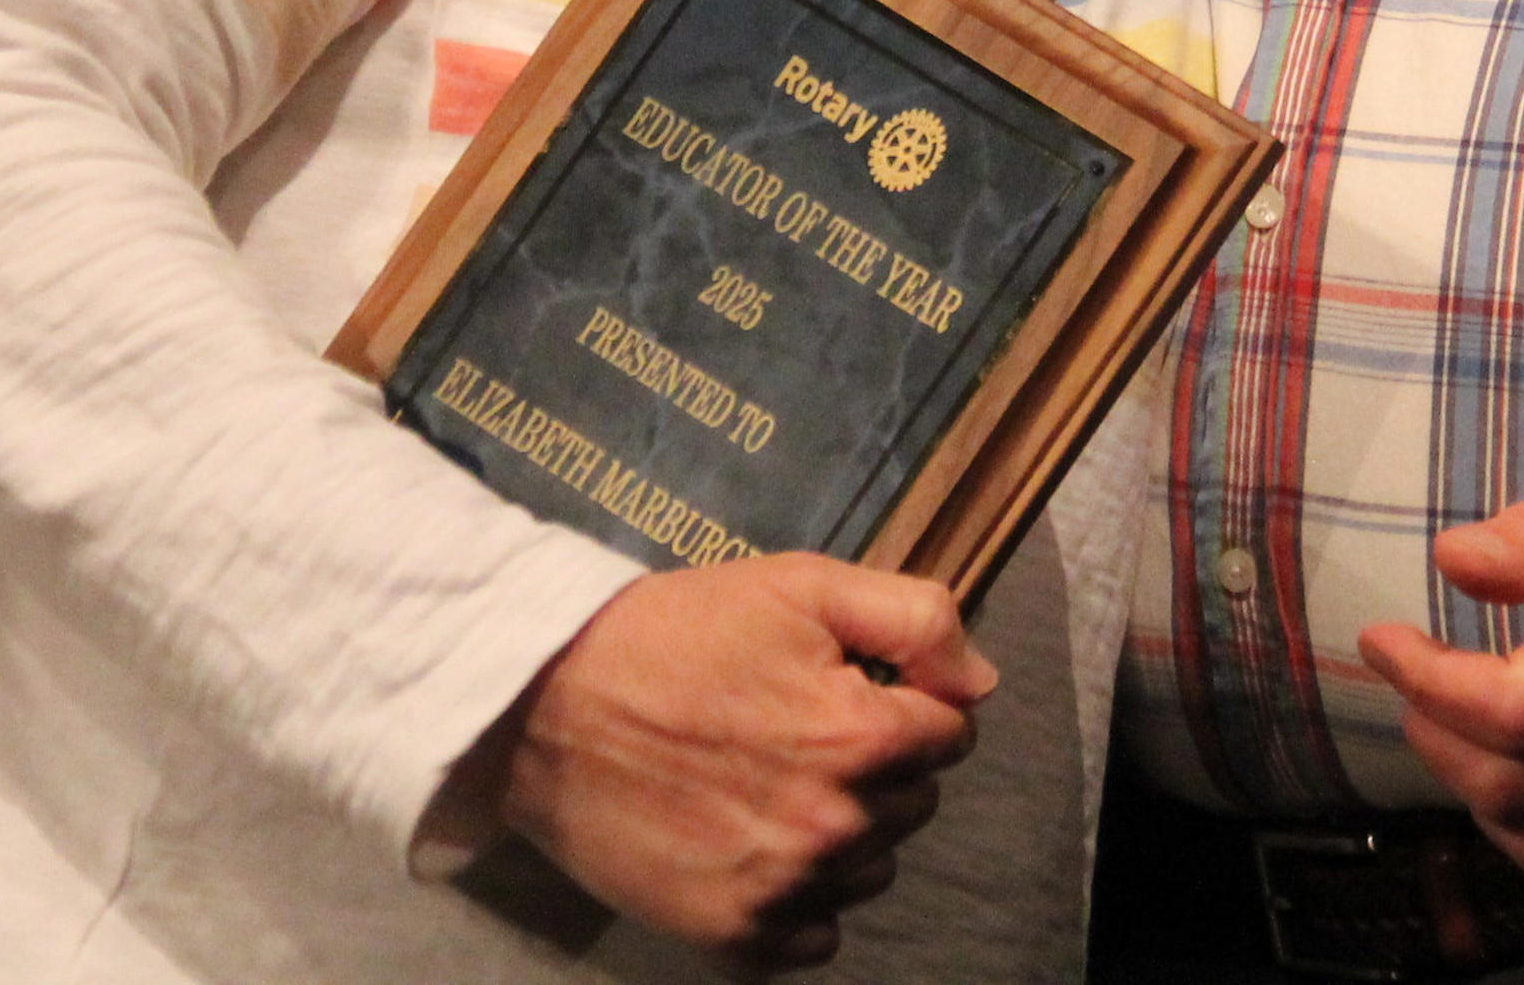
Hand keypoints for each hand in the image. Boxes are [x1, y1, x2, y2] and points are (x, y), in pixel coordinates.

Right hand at [483, 555, 994, 972]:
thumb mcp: (802, 586)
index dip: (908, 702)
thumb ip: (915, 620)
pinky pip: (817, 936)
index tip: (851, 687)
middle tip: (796, 726)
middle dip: (877, 763)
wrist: (543, 707)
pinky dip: (801, 899)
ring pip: (872, 869)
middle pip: (914, 802)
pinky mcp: (733, 934)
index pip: (952, 733)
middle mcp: (835, 826)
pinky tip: (754, 844)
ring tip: (770, 781)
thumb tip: (980, 682)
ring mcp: (784, 889)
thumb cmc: (672, 635)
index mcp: (862, 736)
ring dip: (844, 831)